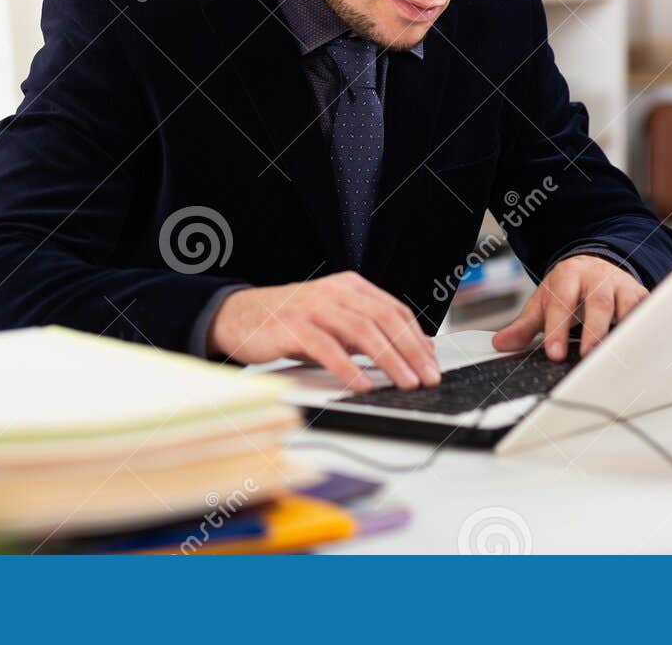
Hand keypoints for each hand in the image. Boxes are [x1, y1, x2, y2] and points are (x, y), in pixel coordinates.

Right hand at [207, 272, 440, 391]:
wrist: (239, 316)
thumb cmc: (289, 322)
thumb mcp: (334, 321)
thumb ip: (367, 331)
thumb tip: (411, 351)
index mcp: (350, 286)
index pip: (395, 309)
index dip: (418, 337)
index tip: (432, 363)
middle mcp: (335, 292)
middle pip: (385, 319)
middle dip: (411, 351)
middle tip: (428, 377)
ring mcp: (314, 307)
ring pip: (363, 332)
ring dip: (390, 361)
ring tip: (405, 383)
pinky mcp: (293, 327)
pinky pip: (328, 348)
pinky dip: (349, 369)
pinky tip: (363, 385)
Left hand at [492, 255, 647, 359]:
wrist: (594, 266)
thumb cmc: (568, 290)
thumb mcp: (543, 303)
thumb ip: (524, 326)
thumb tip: (501, 344)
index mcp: (568, 276)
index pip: (562, 302)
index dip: (558, 328)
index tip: (554, 353)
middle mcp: (598, 278)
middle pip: (599, 304)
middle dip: (594, 331)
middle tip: (586, 357)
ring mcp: (622, 286)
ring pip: (628, 308)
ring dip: (623, 333)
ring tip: (615, 358)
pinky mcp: (641, 296)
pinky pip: (647, 313)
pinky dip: (644, 330)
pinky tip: (638, 350)